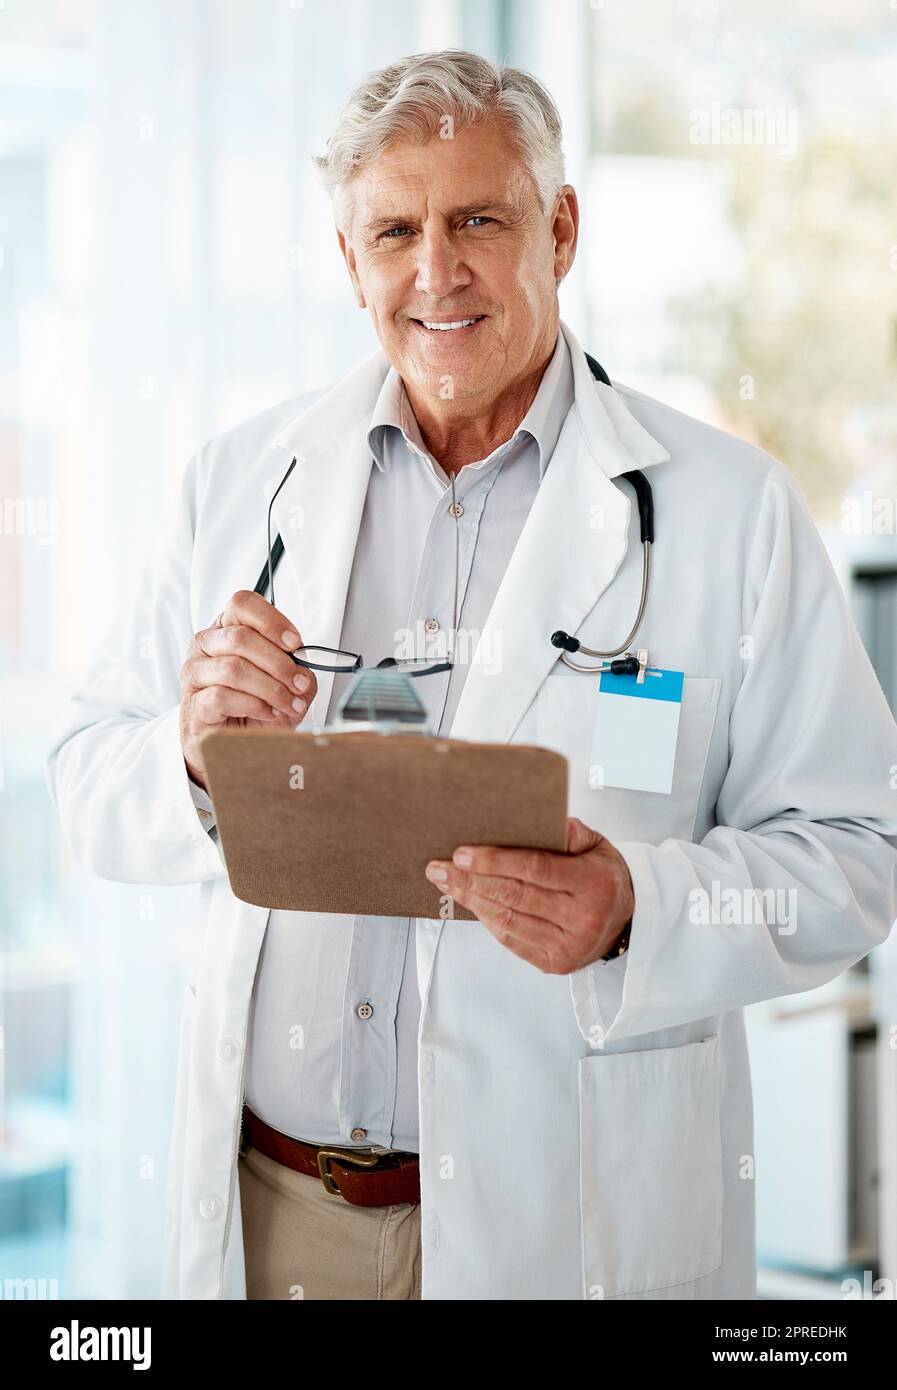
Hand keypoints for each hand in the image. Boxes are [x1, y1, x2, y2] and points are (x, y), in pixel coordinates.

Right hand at [179, 589, 317, 787]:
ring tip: (288, 704)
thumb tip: (304, 668)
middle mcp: (206, 644)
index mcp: (227, 629)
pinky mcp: (193, 703)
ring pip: (234, 668)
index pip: (242, 604)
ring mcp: (195, 673)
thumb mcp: (285, 683)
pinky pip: (222, 696)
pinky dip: (253, 705)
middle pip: (241, 638)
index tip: (295, 643)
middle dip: (279, 663)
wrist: (232, 744)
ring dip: (271, 688)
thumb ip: (297, 669)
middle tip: (299, 683)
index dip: (271, 620)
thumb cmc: (256, 707)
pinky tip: (267, 713)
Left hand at [424, 816, 633, 973]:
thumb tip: (542, 822)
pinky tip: (470, 902)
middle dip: (470, 880)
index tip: (462, 853)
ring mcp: (569, 946)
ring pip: (507, 920)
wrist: (628, 921)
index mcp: (594, 885)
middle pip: (514, 896)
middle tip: (439, 868)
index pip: (536, 870)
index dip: (496, 861)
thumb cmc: (604, 876)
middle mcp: (583, 919)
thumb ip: (571, 832)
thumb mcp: (598, 845)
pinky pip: (511, 940)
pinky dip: (486, 920)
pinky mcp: (555, 963)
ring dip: (471, 900)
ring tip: (445, 883)